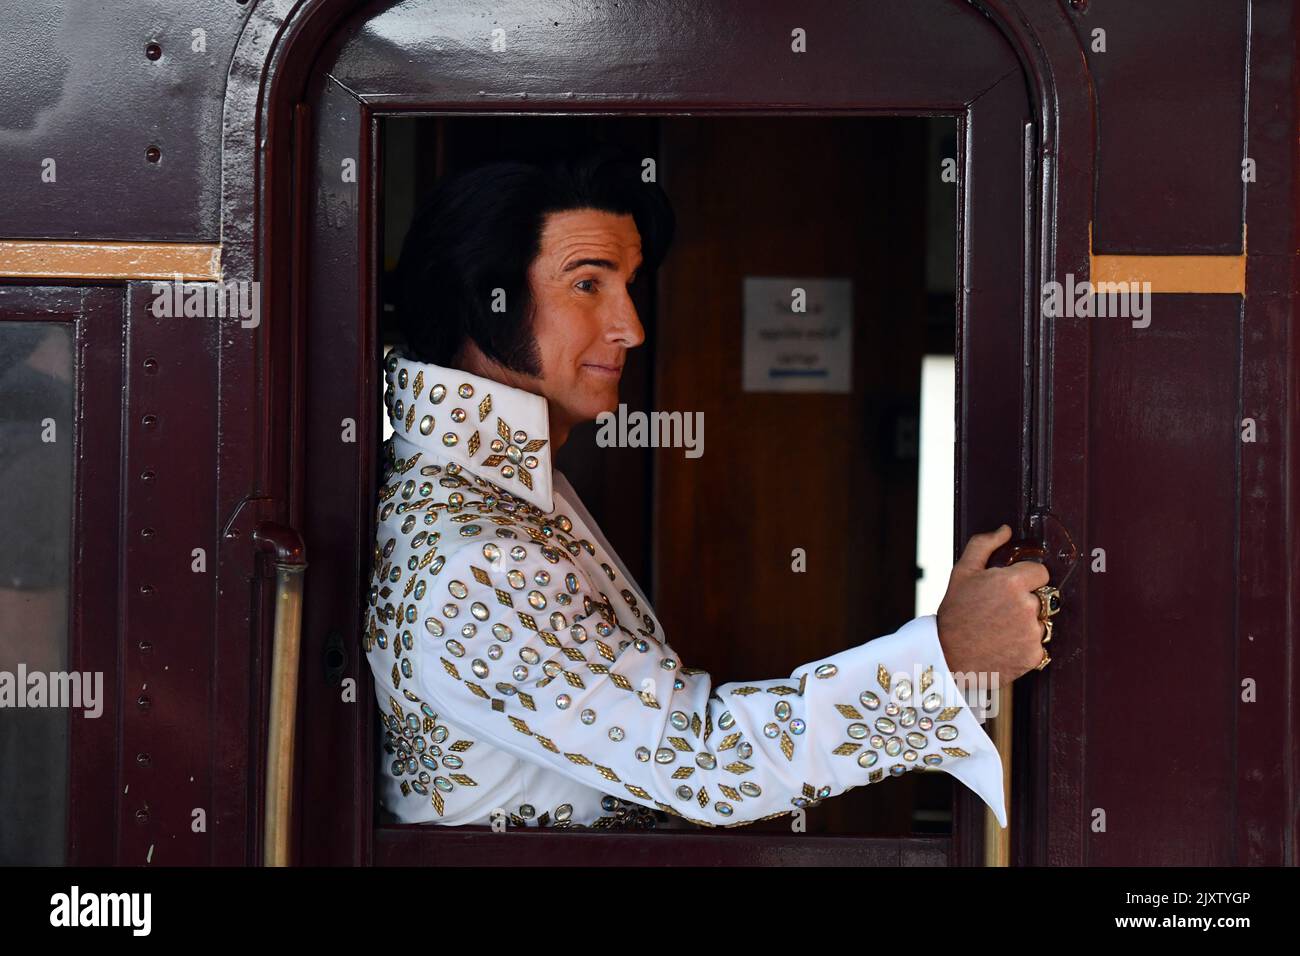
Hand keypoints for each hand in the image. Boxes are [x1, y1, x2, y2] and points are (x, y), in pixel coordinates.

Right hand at [935, 524, 1050, 687]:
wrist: (947, 655)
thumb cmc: (954, 612)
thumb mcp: (962, 572)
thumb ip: (985, 545)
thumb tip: (1005, 530)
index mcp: (1012, 583)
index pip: (1041, 573)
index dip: (1025, 578)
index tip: (1010, 588)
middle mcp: (1027, 606)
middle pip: (1043, 597)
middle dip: (1026, 601)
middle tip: (1000, 610)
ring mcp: (1032, 633)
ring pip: (1042, 621)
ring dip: (1027, 624)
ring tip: (1001, 629)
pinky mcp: (1034, 654)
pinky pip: (1039, 644)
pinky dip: (1026, 645)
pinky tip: (1005, 644)